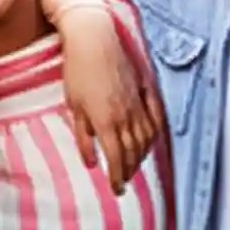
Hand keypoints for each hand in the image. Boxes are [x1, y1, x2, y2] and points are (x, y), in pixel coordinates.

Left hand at [60, 8, 162, 194]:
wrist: (94, 39)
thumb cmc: (78, 71)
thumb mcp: (74, 106)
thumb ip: (83, 136)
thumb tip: (91, 163)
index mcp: (107, 122)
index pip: (116, 159)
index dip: (117, 177)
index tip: (116, 190)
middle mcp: (127, 117)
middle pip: (133, 152)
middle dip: (128, 171)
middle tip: (124, 183)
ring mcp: (138, 104)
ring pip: (145, 139)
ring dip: (141, 156)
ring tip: (134, 166)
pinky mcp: (144, 91)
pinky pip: (155, 120)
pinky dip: (154, 135)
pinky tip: (150, 143)